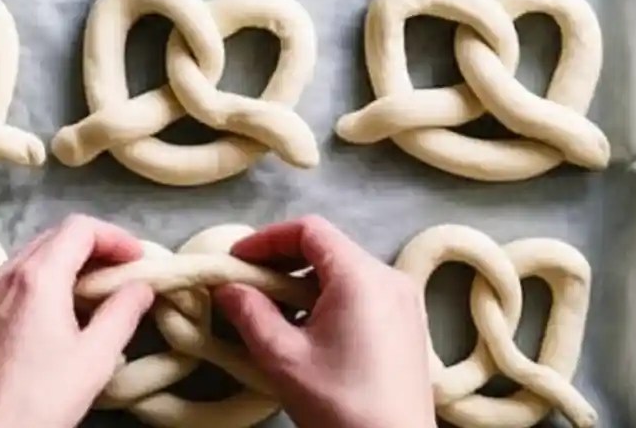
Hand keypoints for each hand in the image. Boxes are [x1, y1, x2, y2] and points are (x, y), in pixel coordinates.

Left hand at [0, 215, 153, 427]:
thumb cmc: (40, 400)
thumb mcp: (95, 358)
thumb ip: (122, 314)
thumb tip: (140, 287)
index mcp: (37, 277)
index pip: (80, 228)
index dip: (115, 236)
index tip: (137, 259)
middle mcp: (2, 275)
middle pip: (52, 238)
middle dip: (91, 248)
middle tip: (119, 273)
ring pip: (27, 259)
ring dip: (62, 265)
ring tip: (88, 296)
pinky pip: (7, 284)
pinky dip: (36, 285)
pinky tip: (50, 319)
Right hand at [213, 216, 434, 427]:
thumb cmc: (341, 406)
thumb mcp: (283, 359)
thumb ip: (250, 313)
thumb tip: (227, 287)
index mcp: (361, 277)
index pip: (309, 230)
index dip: (266, 239)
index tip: (237, 261)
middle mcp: (390, 277)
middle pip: (328, 247)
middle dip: (283, 260)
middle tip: (248, 284)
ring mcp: (405, 300)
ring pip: (346, 270)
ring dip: (305, 280)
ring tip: (274, 311)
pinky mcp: (409, 324)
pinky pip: (364, 292)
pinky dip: (331, 297)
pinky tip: (309, 329)